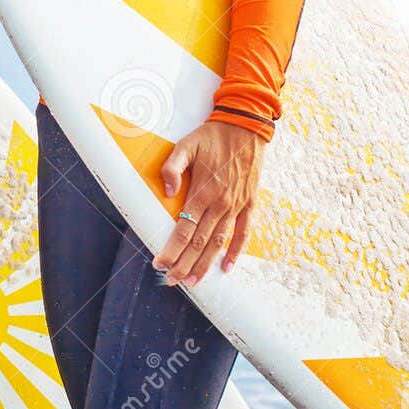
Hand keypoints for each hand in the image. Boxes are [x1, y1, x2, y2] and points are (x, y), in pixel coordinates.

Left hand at [152, 119, 264, 284]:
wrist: (245, 127)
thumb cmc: (212, 136)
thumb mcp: (186, 145)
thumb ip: (173, 167)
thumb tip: (167, 191)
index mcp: (203, 191)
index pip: (183, 229)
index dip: (171, 249)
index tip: (159, 263)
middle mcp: (220, 203)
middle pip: (199, 242)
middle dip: (184, 264)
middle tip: (171, 281)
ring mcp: (236, 205)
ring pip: (218, 242)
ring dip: (205, 264)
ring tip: (193, 281)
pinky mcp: (249, 204)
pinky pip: (243, 233)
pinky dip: (235, 251)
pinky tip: (227, 266)